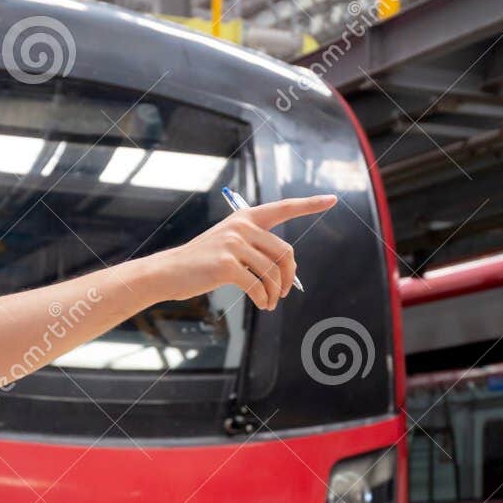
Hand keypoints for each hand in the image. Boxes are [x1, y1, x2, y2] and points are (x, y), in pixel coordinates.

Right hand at [150, 194, 336, 308]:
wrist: (170, 272)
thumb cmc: (202, 263)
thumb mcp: (230, 245)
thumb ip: (256, 249)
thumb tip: (286, 273)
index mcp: (246, 217)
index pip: (283, 207)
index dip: (309, 204)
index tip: (332, 199)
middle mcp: (242, 226)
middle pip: (285, 251)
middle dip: (289, 277)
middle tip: (284, 293)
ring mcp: (234, 244)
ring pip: (273, 272)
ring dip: (276, 293)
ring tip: (270, 303)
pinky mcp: (227, 264)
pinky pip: (259, 286)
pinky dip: (264, 299)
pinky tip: (262, 304)